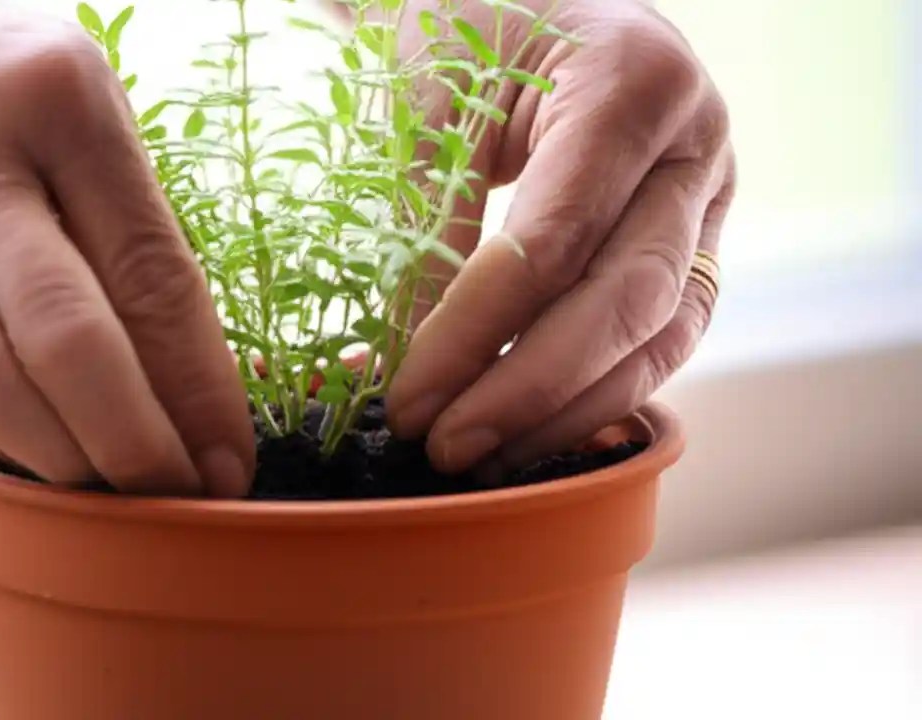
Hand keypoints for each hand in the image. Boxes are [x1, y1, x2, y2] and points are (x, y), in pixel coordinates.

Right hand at [0, 0, 254, 494]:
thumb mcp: (68, 103)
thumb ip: (121, 218)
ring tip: (101, 489)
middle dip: (134, 443)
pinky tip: (31, 442)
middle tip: (175, 496)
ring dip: (54, 456)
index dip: (200, 388)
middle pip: (69, 337)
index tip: (229, 459)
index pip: (151, 276)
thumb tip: (180, 375)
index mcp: (62, 103)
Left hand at [387, 0, 734, 472]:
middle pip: (628, 299)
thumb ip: (427, 216)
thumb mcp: (433, 95)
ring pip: (662, 335)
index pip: (555, 237)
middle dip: (530, 390)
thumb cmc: (472, 22)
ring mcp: (707, 198)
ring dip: (569, 412)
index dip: (477, 330)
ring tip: (482, 459)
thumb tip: (404, 353)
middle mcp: (696, 143)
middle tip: (444, 447)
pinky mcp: (692, 241)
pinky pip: (661, 337)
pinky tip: (530, 432)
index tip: (406, 396)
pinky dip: (598, 394)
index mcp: (634, 81)